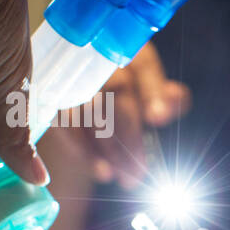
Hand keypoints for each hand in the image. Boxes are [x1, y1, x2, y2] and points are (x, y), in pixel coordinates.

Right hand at [54, 42, 189, 188]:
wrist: (84, 104)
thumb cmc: (128, 100)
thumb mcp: (150, 98)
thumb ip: (165, 98)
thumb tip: (178, 97)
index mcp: (130, 52)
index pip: (143, 66)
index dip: (152, 92)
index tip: (158, 119)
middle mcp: (100, 56)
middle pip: (115, 89)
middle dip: (130, 133)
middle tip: (140, 170)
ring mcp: (72, 75)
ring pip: (89, 108)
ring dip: (107, 148)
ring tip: (122, 177)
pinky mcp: (51, 96)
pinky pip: (66, 123)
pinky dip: (83, 149)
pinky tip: (100, 170)